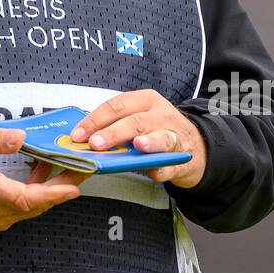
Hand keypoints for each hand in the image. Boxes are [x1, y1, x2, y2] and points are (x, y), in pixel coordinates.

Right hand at [0, 121, 89, 230]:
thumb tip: (20, 138)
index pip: (22, 198)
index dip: (50, 194)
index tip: (72, 187)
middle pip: (34, 204)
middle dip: (62, 188)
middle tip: (84, 168)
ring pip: (32, 207)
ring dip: (53, 188)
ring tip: (70, 165)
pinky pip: (24, 205)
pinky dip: (39, 189)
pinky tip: (45, 168)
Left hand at [70, 90, 207, 188]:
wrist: (194, 143)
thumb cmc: (158, 129)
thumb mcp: (138, 117)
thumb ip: (116, 125)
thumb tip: (85, 138)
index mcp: (145, 100)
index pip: (116, 106)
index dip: (95, 120)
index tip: (79, 134)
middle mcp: (160, 114)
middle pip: (134, 121)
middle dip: (113, 133)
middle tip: (96, 144)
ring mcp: (174, 134)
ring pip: (160, 137)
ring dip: (148, 142)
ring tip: (138, 146)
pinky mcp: (183, 157)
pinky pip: (172, 163)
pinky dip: (163, 169)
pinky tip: (155, 172)